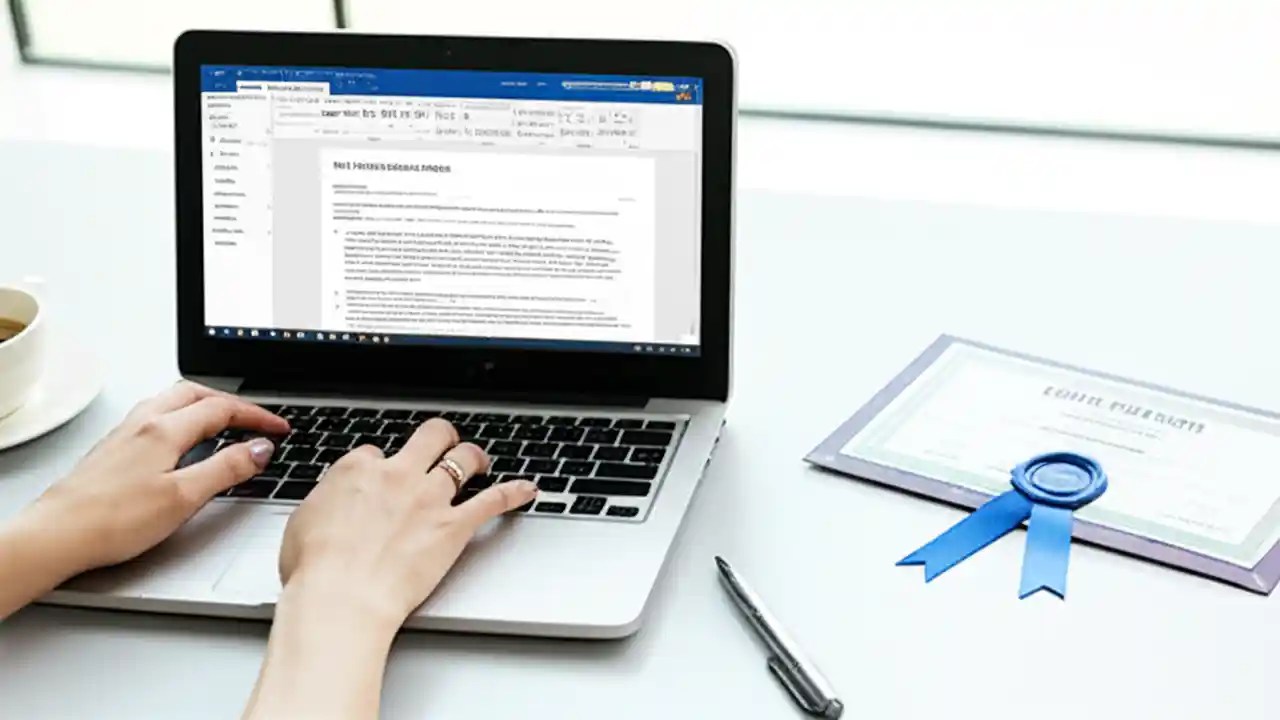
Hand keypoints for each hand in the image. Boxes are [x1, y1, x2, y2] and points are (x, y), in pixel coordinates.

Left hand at [28, 381, 288, 574]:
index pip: (222, 409)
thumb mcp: (184, 497)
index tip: (278, 428)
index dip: (257, 416)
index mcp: (164, 430)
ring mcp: (125, 435)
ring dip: (204, 406)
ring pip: (172, 402)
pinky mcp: (113, 450)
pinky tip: (181, 442)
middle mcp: (143, 424)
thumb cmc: (112, 520)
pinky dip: (181, 420)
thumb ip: (227, 469)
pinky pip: (155, 419)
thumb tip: (259, 450)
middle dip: (231, 402)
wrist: (57, 535)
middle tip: (255, 420)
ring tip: (224, 423)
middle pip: (195, 394)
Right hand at [277, 418, 537, 625]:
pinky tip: (527, 489)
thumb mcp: (304, 522)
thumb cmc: (316, 569)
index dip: (382, 464)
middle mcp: (398, 475)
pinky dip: (515, 492)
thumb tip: (332, 501)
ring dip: (475, 456)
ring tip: (480, 460)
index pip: (376, 451)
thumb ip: (328, 501)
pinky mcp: (454, 525)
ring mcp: (429, 498)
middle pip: (429, 436)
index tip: (385, 477)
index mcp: (358, 470)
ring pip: (463, 459)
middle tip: (444, 444)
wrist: (342, 597)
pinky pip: (494, 500)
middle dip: (439, 438)